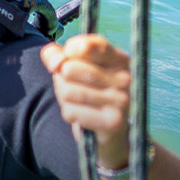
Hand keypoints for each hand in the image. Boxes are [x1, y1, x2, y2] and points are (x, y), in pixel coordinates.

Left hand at [41, 33, 132, 166]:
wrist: (111, 135)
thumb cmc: (90, 94)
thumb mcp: (75, 69)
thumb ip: (59, 56)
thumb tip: (54, 61)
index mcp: (119, 60)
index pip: (88, 45)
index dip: (70, 51)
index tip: (70, 57)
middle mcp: (125, 79)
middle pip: (70, 68)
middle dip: (63, 80)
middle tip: (76, 87)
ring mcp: (122, 101)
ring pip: (68, 91)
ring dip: (65, 99)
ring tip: (80, 103)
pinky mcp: (113, 122)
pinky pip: (71, 111)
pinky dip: (70, 114)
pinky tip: (84, 117)